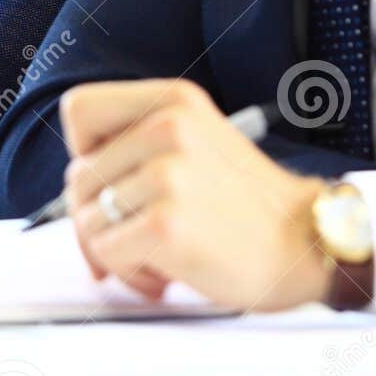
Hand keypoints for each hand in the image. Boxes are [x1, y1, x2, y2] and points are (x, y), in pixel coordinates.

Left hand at [59, 79, 329, 311]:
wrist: (306, 244)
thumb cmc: (243, 205)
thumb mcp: (194, 144)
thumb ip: (133, 152)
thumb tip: (69, 205)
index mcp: (172, 100)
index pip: (78, 111)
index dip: (83, 152)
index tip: (114, 179)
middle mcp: (167, 127)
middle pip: (77, 177)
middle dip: (96, 217)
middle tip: (135, 239)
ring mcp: (167, 175)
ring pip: (87, 219)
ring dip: (114, 251)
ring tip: (156, 258)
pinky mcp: (165, 223)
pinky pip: (105, 251)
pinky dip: (127, 272)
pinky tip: (164, 274)